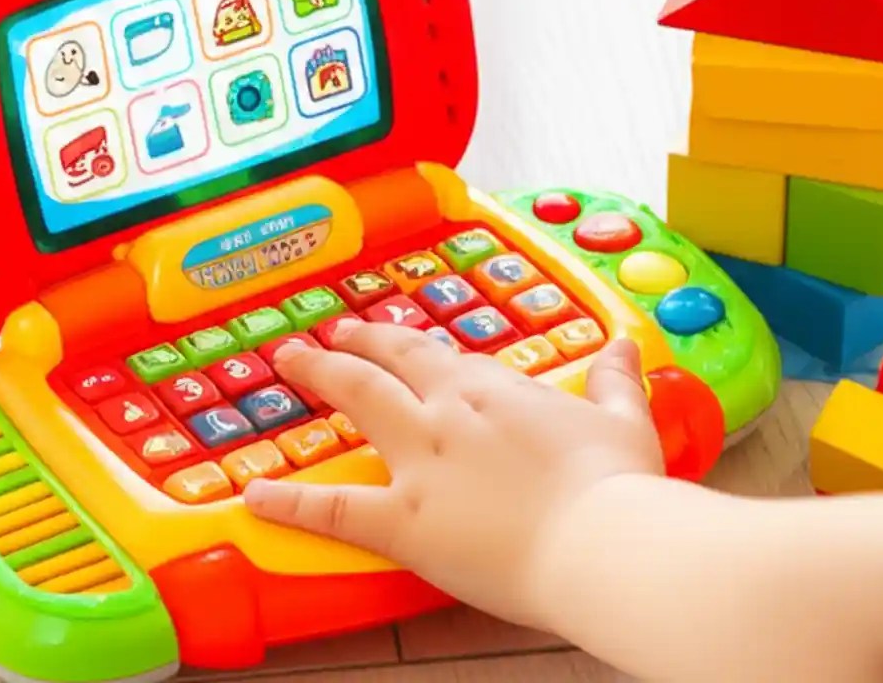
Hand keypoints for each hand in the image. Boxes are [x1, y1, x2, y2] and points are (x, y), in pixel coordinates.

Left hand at [244, 320, 664, 630]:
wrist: (605, 544)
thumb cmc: (621, 488)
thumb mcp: (626, 420)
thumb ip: (615, 380)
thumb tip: (624, 346)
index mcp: (499, 391)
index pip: (443, 359)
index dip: (410, 347)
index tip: (393, 340)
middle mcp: (451, 413)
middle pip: (391, 364)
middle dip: (355, 346)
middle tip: (328, 338)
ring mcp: (422, 463)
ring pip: (358, 403)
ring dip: (319, 377)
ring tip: (288, 365)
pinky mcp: (406, 521)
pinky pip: (335, 508)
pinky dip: (290, 501)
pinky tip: (256, 494)